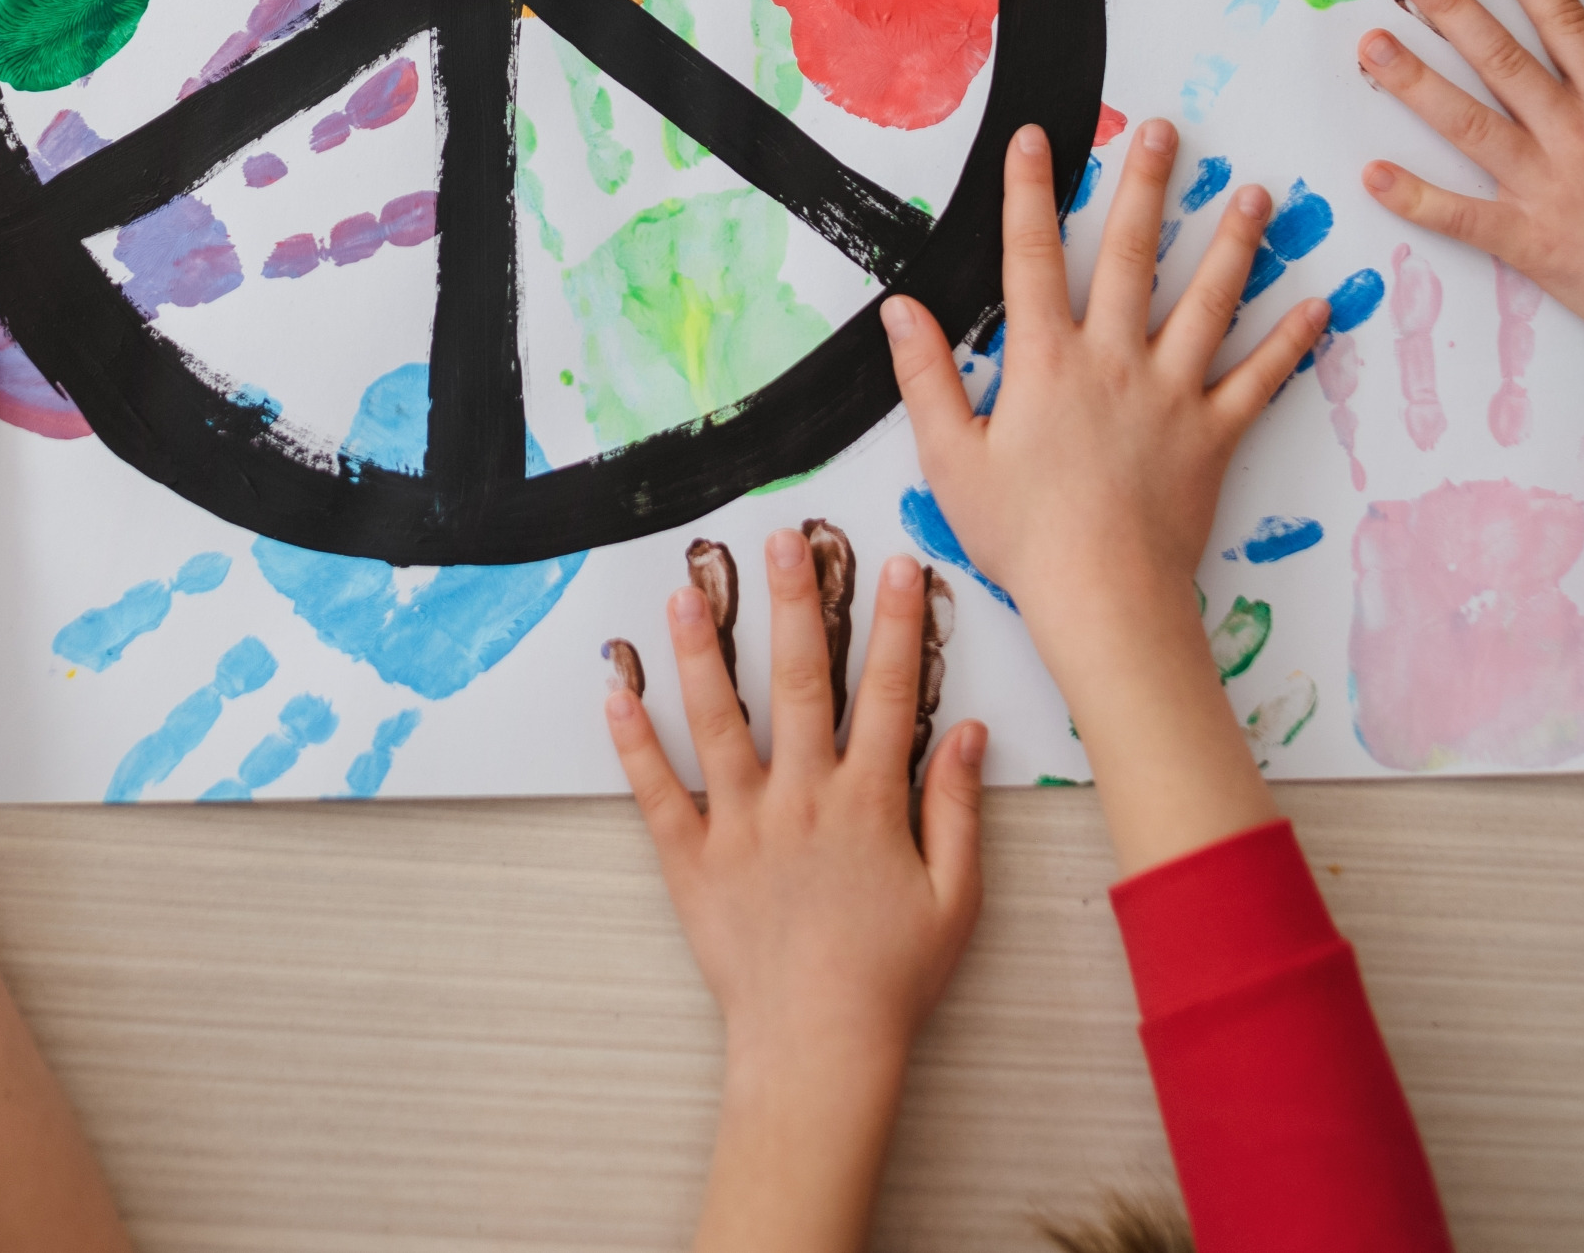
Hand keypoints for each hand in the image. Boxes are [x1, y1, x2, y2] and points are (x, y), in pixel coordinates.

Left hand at [611, 538, 981, 1252]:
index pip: (887, 693)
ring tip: (686, 591)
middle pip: (800, 682)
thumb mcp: (955, 896)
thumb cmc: (892, 977)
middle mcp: (802, 797)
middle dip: (795, 604)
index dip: (895, 625)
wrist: (818, 1045)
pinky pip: (656, 790)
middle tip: (783, 539)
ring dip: (702, 651)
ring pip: (718, 720)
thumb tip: (968, 731)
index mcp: (869, 801)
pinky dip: (632, 740)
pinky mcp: (691, 859)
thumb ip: (959, 808)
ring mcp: (741, 824)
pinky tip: (614, 690)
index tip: (896, 564)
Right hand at [882, 124, 1322, 670]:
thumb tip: (900, 311)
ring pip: (1208, 302)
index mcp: (1046, 361)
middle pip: (1133, 257)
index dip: (1030, 192)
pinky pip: (1261, 379)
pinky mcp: (1215, 434)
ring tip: (1256, 195)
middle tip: (1166, 132)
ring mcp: (1172, 393)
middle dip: (1146, 187)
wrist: (1103, 596)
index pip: (1032, 257)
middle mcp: (1114, 360)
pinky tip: (1320, 305)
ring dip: (1234, 244)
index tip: (1035, 138)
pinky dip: (1292, 342)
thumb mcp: (951, 459)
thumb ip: (926, 377)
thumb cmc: (1023, 535)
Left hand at [1359, 0, 1583, 328]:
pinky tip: (1372, 174)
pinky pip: (1462, 217)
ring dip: (1417, 85)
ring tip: (1372, 48)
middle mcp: (1576, 140)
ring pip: (1470, 127)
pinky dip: (1415, 199)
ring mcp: (1546, 191)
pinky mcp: (1526, 242)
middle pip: (1504, 63)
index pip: (1568, 26)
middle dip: (1454, 12)